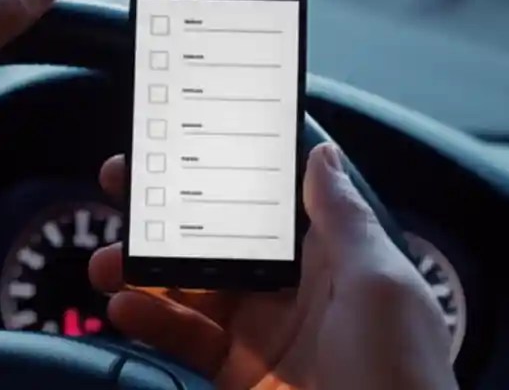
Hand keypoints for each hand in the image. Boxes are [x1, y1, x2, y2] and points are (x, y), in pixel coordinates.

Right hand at [88, 144, 458, 389]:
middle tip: (121, 186)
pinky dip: (153, 321)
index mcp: (335, 257)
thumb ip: (343, 218)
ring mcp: (264, 335)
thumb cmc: (401, 370)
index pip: (271, 201)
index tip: (181, 143)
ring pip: (193, 288)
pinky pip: (187, 339)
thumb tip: (323, 155)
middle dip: (169, 215)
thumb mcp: (380, 282)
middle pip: (220, 239)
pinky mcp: (240, 375)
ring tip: (107, 262)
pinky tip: (125, 308)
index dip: (227, 172)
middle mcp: (296, 290)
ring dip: (146, 270)